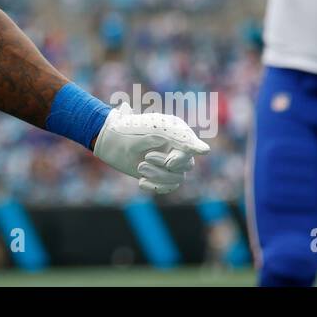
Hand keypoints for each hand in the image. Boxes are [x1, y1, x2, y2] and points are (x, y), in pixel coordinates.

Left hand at [92, 102, 209, 193]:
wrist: (109, 138)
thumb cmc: (132, 128)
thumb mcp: (158, 130)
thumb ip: (183, 139)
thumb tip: (206, 152)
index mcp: (179, 134)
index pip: (191, 153)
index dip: (178, 160)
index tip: (167, 161)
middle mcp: (176, 148)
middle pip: (185, 168)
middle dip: (164, 167)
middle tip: (144, 159)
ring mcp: (167, 162)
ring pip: (176, 179)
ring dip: (157, 176)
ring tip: (140, 167)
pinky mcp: (157, 174)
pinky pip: (167, 188)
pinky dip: (155, 186)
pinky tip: (141, 182)